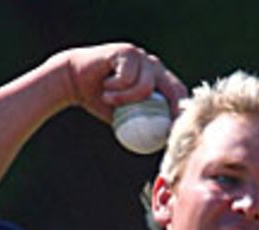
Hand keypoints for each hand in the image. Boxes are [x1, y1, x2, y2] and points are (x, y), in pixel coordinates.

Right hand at [61, 43, 186, 125]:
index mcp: (157, 80)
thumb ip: (142, 124)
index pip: (178, 94)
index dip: (182, 113)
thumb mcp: (125, 117)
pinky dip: (116, 89)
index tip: (177, 133)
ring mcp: (141, 57)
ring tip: (109, 100)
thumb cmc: (100, 101)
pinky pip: (127, 77)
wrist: (76, 80)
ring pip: (146, 85)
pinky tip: (105, 86)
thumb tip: (158, 148)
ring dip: (127, 99)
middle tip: (165, 127)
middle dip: (172, 109)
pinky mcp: (127, 52)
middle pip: (173, 88)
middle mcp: (153, 66)